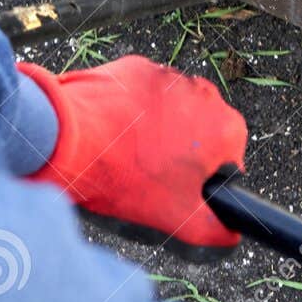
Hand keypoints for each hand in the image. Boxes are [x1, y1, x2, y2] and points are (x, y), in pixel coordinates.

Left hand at [19, 57, 246, 248]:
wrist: (71, 139)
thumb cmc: (126, 177)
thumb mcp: (178, 219)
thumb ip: (216, 229)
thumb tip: (230, 233)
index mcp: (226, 129)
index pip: (227, 158)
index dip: (202, 178)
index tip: (177, 188)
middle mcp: (206, 94)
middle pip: (201, 131)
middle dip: (182, 150)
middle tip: (150, 173)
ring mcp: (171, 76)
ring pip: (173, 110)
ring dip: (159, 128)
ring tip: (127, 154)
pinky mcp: (139, 68)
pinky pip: (143, 93)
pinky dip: (133, 109)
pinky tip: (113, 131)